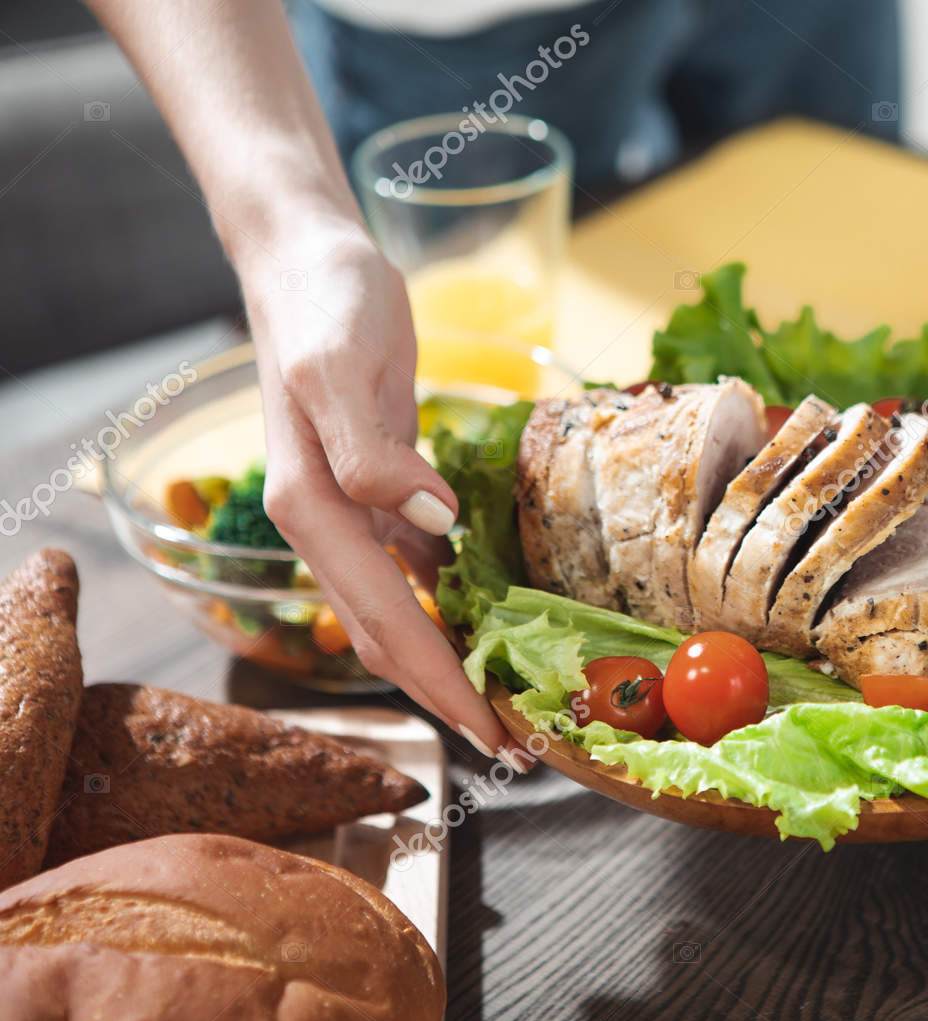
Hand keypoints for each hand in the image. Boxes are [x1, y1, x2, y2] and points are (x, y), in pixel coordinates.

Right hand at [239, 218, 514, 761]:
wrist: (306, 258)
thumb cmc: (324, 303)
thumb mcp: (341, 367)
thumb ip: (373, 453)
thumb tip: (427, 524)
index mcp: (313, 510)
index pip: (386, 621)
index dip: (440, 685)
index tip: (490, 735)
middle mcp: (326, 527)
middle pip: (391, 637)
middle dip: (450, 698)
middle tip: (515, 750)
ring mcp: (349, 516)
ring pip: (401, 614)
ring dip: (450, 666)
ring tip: (506, 708)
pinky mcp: (374, 494)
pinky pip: (412, 572)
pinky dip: (449, 609)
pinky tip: (486, 629)